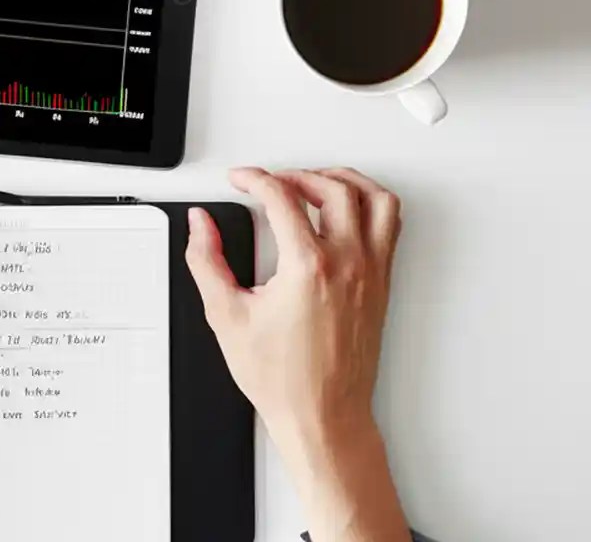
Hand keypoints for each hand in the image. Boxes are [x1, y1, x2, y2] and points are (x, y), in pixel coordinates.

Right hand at [186, 167, 407, 541]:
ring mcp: (371, 272)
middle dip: (296, 174)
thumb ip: (207, 262)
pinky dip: (370, 203)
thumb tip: (200, 226)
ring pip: (374, 198)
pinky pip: (389, 225)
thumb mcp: (227, 316)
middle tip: (271, 182)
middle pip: (331, 188)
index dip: (255, 179)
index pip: (282, 198)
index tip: (241, 180)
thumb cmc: (283, 379)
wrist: (323, 415)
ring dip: (342, 180)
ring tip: (315, 182)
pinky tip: (347, 209)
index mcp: (308, 268)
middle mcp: (347, 264)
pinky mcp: (382, 284)